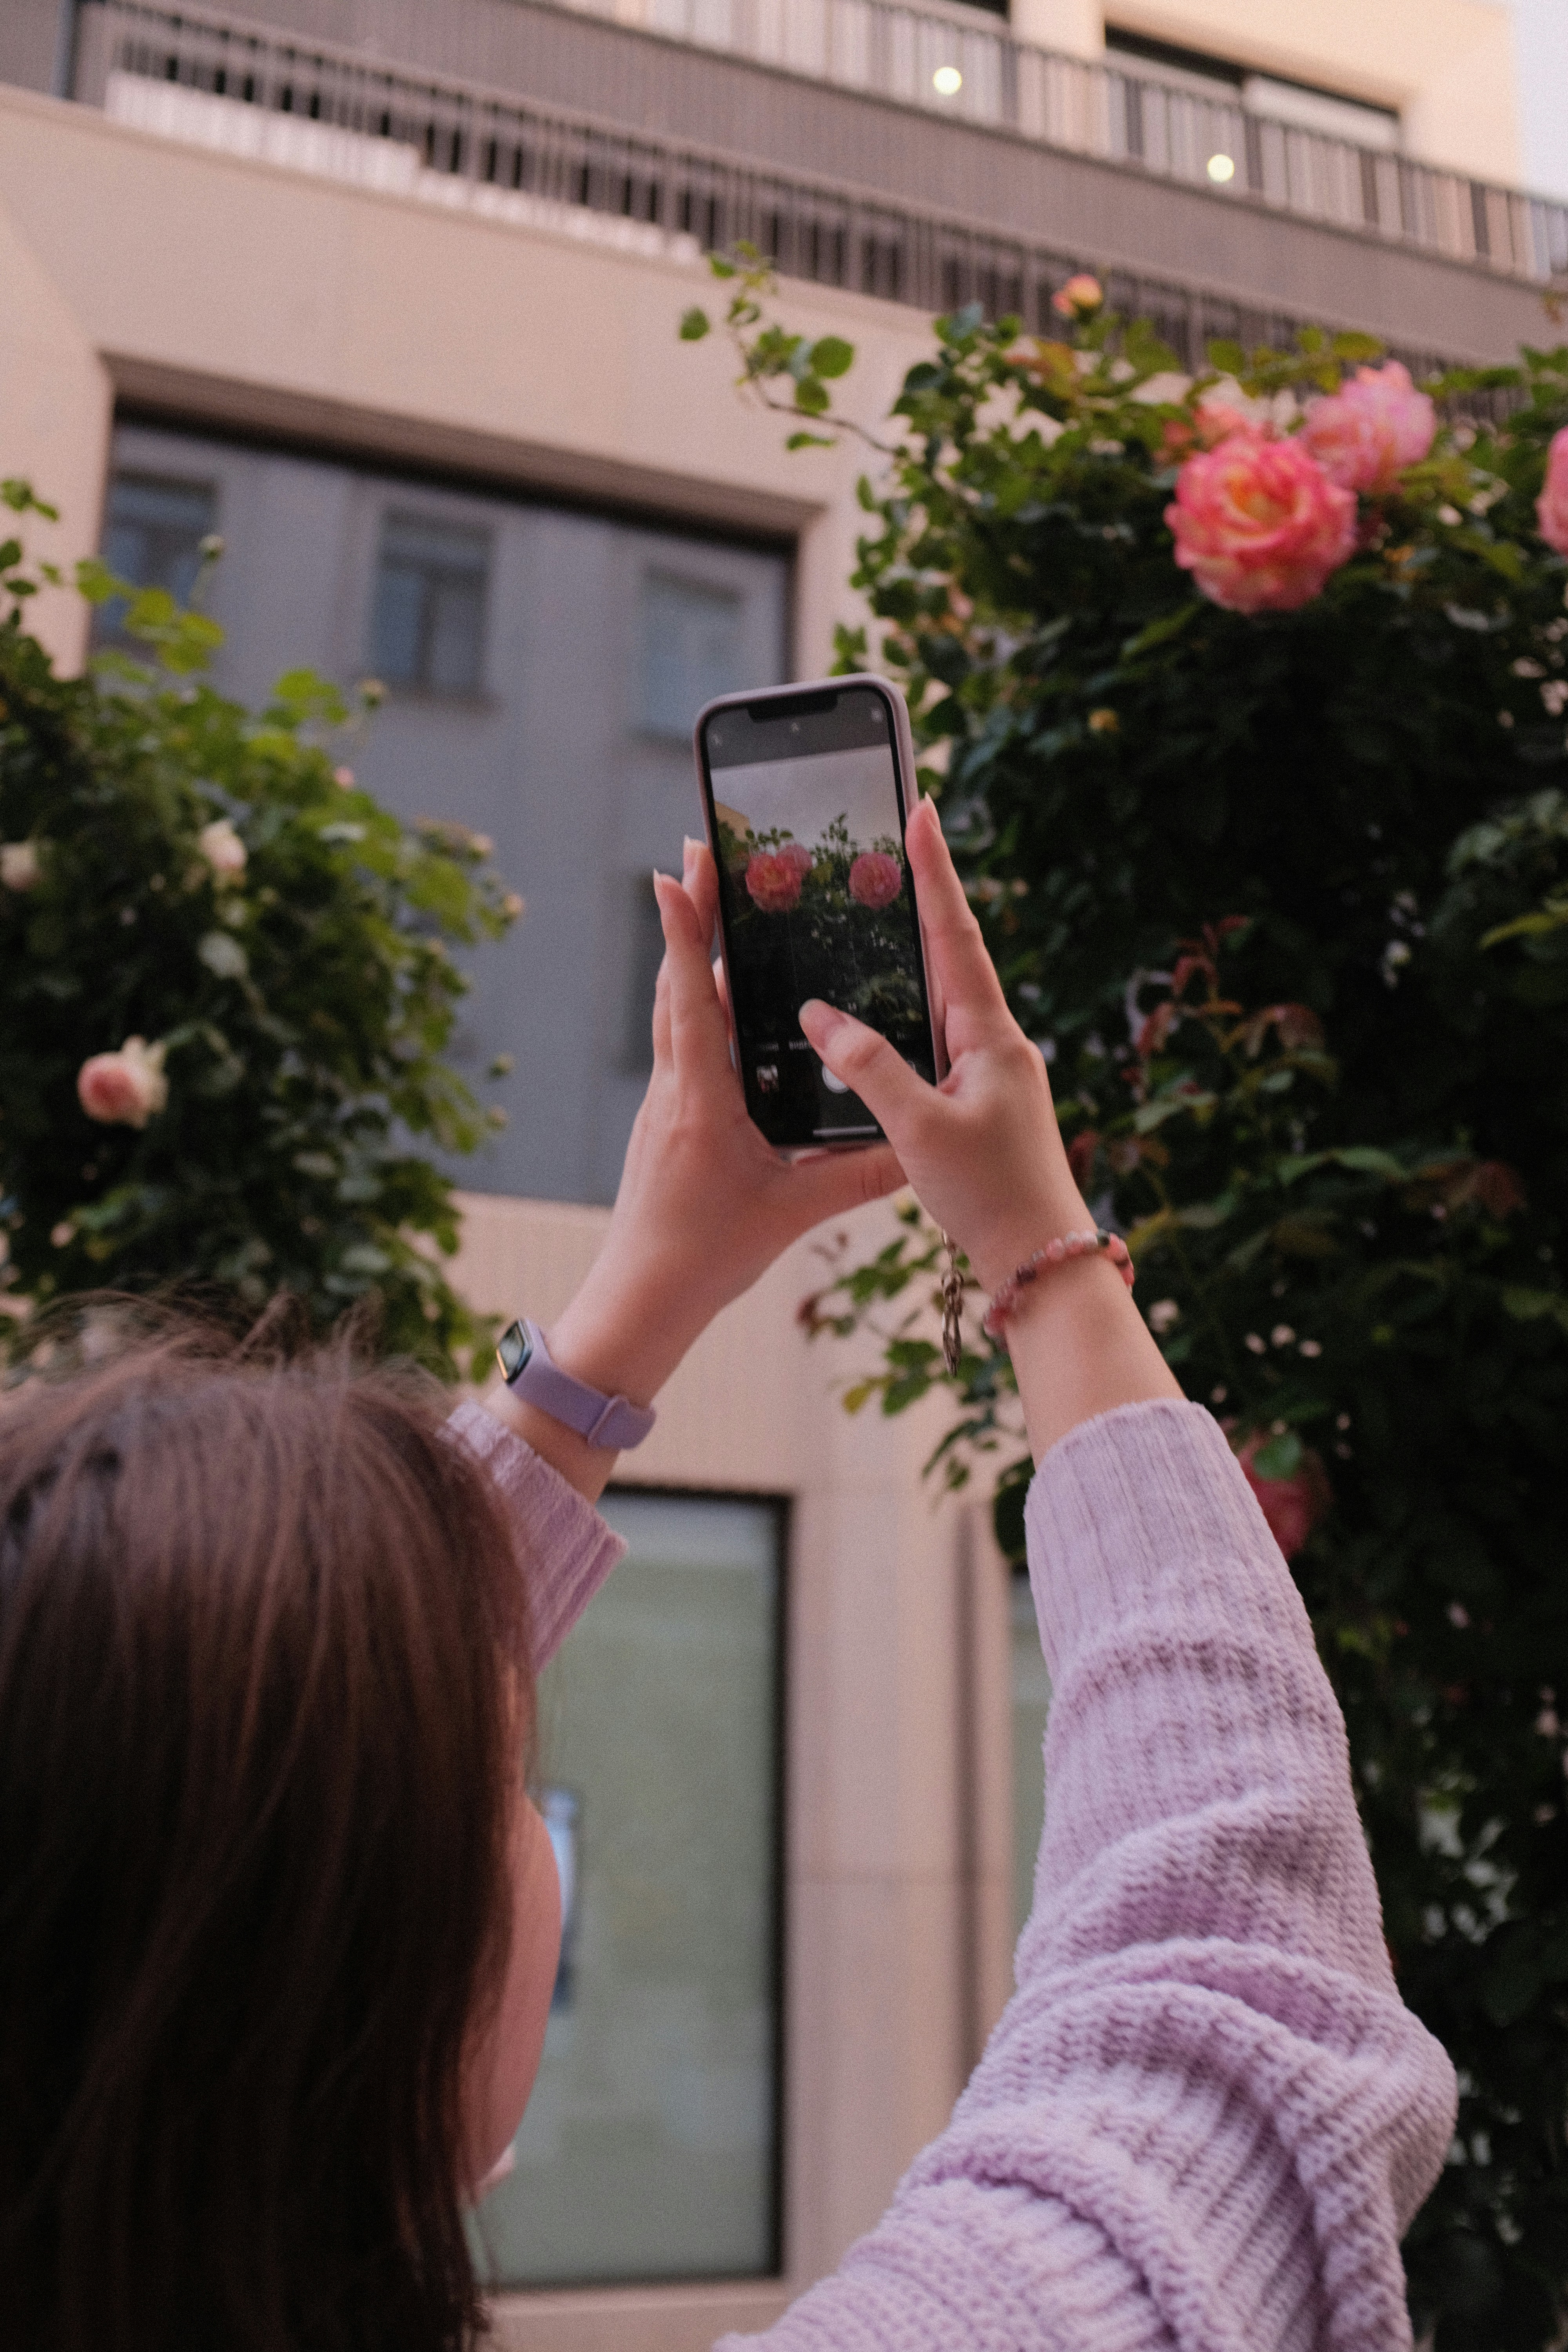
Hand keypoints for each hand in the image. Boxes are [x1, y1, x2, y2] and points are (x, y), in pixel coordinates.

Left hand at [487, 838, 902, 1497]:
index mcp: (700, 1098)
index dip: (683, 930)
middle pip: (676, 984)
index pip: (689, 996)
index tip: (676, 870)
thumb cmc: (706, 1254)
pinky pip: (682, 1045)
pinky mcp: (669, 1121)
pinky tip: (722, 999)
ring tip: (711, 904)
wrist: (641, 1300)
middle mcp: (675, 1088)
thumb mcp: (795, 1211)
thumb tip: (922, 1145)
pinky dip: (696, 1005)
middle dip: (690, 916)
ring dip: (690, 956)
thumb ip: (861, 1175)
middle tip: (703, 855)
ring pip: (675, 1012)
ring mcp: (666, 1103)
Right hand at [799, 798, 1179, 1458]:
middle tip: (899, 840)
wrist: (1039, 1257)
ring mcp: (990, 1071)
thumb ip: (869, 1067)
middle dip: (924, 896)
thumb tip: (820, 1018)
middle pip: (952, 953)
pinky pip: (937, 1035)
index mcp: (992, 1037)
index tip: (924, 813)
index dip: (935, 875)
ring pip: (945, 994)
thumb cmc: (989, 1195)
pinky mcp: (978, 1099)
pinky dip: (910, 1007)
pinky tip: (885, 1003)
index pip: (955, 936)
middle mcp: (996, 1044)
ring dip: (916, 949)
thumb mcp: (918, 1129)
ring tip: (884, 904)